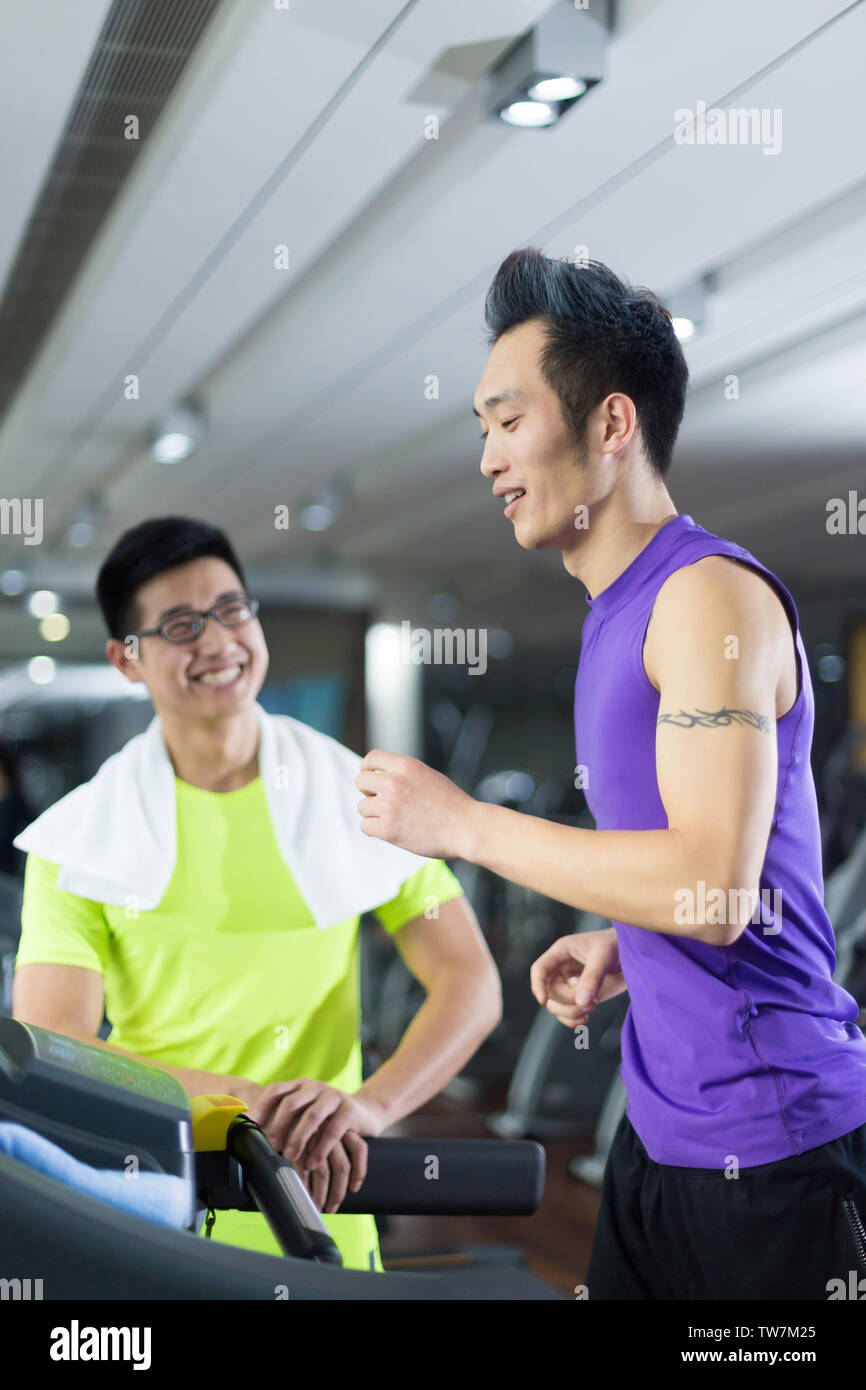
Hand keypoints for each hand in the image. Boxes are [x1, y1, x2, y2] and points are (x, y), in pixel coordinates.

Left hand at [245, 1080, 387, 1212]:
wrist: (365, 1111)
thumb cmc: (327, 1118)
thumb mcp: (306, 1113)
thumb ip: (287, 1121)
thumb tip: (254, 1140)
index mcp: (301, 1086)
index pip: (276, 1090)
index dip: (262, 1107)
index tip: (252, 1127)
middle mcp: (315, 1087)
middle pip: (292, 1103)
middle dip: (279, 1126)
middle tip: (272, 1147)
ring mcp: (333, 1095)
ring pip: (313, 1115)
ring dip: (299, 1138)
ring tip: (290, 1158)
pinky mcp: (349, 1109)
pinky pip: (334, 1129)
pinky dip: (322, 1148)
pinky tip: (314, 1163)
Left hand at [355, 749, 475, 858]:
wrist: (466, 828)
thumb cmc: (452, 805)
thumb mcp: (428, 776)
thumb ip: (404, 774)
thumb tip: (380, 777)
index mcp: (405, 765)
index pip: (371, 758)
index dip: (367, 769)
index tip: (371, 778)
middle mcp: (394, 782)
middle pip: (361, 782)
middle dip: (368, 792)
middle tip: (379, 802)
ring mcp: (389, 805)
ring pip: (362, 807)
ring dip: (373, 814)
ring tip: (393, 819)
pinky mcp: (387, 828)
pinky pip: (366, 826)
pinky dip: (376, 830)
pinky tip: (391, 830)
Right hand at [530, 927, 626, 1027]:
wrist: (634, 955)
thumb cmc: (617, 945)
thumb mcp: (603, 957)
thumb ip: (592, 977)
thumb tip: (580, 1002)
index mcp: (562, 952)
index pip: (540, 969)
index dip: (538, 985)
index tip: (543, 1001)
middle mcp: (562, 968)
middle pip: (550, 992)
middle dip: (567, 1002)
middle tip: (590, 1003)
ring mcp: (570, 984)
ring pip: (557, 1005)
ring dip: (571, 1013)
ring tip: (592, 1007)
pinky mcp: (581, 996)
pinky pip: (566, 1013)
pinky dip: (573, 1020)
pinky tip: (586, 1018)